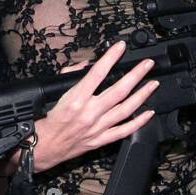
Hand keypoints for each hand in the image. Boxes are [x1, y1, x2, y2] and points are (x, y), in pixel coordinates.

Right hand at [30, 40, 157, 172]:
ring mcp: (97, 128)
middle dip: (136, 75)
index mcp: (75, 99)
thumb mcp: (54, 93)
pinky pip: (124, 131)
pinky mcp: (100, 140)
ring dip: (142, 95)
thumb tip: (86, 66)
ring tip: (152, 84)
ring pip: (126, 109)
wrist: (42, 147)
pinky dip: (138, 122)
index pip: (98, 73)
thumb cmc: (48, 120)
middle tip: (147, 65)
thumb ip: (70, 77)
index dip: (111, 57)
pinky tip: (148, 113)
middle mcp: (89, 113)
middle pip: (119, 90)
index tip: (121, 47)